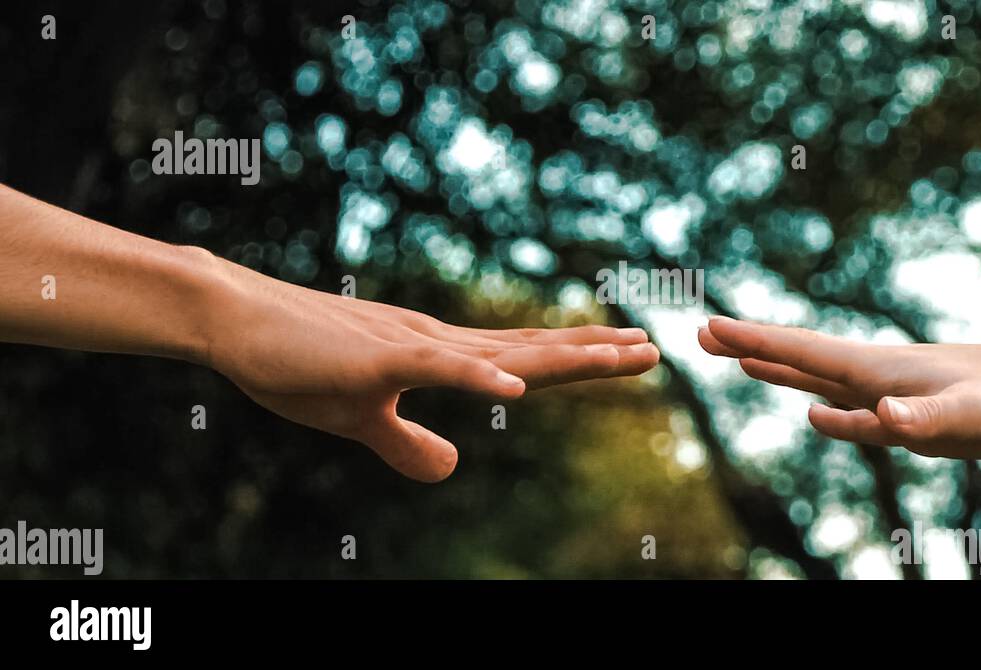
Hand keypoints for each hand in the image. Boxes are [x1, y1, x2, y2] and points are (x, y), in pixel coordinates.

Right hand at [199, 254, 658, 481]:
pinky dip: (478, 378)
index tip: (626, 353)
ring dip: (563, 356)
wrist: (238, 323)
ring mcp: (413, 348)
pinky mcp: (379, 360)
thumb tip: (452, 468)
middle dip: (594, 352)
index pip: (524, 359)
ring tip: (620, 353)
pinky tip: (517, 387)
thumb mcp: (361, 420)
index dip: (576, 357)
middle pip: (531, 350)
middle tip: (653, 350)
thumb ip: (409, 444)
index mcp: (440, 356)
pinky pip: (437, 370)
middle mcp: (440, 344)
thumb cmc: (296, 363)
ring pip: (503, 354)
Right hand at [699, 316, 980, 458]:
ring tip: (746, 361)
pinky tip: (816, 409)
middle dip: (753, 347)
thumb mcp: (970, 419)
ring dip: (781, 369)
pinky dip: (823, 401)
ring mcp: (894, 389)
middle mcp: (878, 374)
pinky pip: (853, 403)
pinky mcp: (913, 408)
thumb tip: (880, 417)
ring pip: (823, 378)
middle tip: (704, 336)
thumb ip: (925, 421)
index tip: (708, 325)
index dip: (754, 342)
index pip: (804, 353)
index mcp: (879, 372)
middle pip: (802, 358)